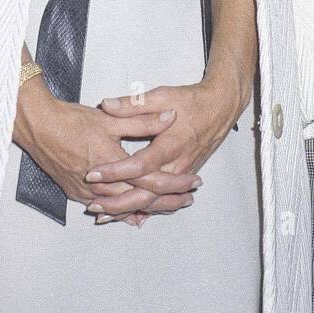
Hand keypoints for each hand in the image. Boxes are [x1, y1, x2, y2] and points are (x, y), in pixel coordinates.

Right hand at [13, 80, 195, 221]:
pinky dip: (124, 213)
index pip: (152, 179)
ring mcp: (88, 193)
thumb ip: (143, 120)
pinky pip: (106, 208)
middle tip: (189, 200)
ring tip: (170, 207)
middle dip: (168, 201)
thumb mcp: (111, 118)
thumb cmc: (73, 121)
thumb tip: (171, 117)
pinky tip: (136, 216)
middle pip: (142, 199)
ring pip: (125, 208)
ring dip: (148, 208)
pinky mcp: (77, 194)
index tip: (193, 183)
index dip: (175, 183)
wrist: (39, 127)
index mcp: (114, 163)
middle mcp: (102, 184)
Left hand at [86, 79, 243, 219]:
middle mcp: (176, 164)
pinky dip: (145, 209)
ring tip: (103, 214)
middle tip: (93, 205)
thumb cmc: (192, 101)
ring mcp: (181, 174)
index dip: (115, 171)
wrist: (220, 108)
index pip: (139, 165)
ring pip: (154, 201)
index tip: (93, 173)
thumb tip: (107, 105)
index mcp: (170, 145)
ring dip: (128, 210)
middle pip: (146, 194)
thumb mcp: (162, 96)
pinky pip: (163, 199)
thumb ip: (133, 104)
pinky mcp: (183, 176)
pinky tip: (130, 216)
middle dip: (118, 203)